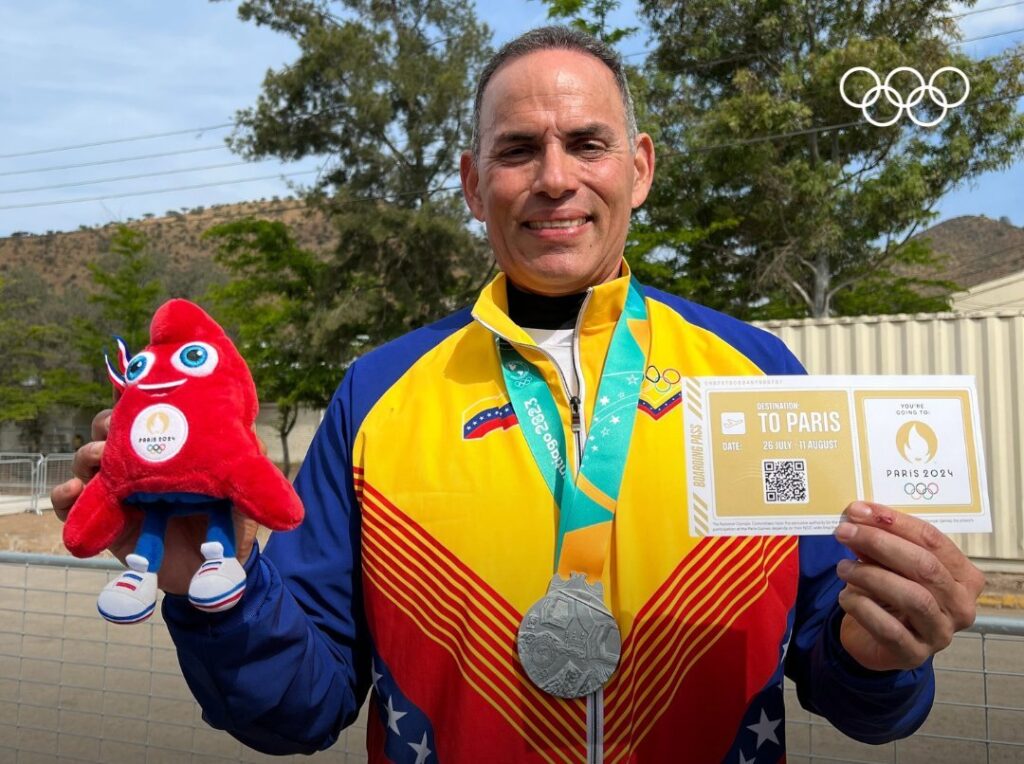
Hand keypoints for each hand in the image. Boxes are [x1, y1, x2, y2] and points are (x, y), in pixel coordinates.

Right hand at [51, 408, 260, 594]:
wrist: (220, 573)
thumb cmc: (231, 523)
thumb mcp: (242, 488)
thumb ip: (245, 461)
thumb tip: (245, 427)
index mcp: (170, 452)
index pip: (143, 417)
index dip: (130, 402)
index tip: (127, 393)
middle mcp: (141, 467)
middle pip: (107, 433)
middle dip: (105, 425)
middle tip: (112, 429)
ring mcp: (120, 494)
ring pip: (86, 464)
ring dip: (85, 456)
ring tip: (97, 460)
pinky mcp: (106, 524)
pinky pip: (74, 508)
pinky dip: (67, 497)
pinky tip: (73, 492)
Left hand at [833, 501, 984, 671]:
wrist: (875, 640)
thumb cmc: (887, 593)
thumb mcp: (887, 564)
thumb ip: (878, 543)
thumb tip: (857, 517)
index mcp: (964, 575)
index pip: (933, 540)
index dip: (895, 522)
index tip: (859, 510)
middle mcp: (961, 605)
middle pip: (925, 566)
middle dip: (880, 543)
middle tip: (844, 532)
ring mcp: (941, 633)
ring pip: (913, 597)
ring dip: (871, 576)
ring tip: (842, 567)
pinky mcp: (916, 655)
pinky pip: (890, 629)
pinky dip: (863, 608)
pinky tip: (846, 596)